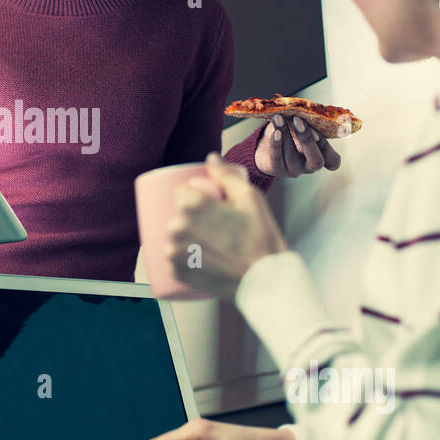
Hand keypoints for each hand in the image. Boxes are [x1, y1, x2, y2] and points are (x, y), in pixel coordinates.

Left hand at [164, 152, 287, 300]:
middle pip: (177, 214)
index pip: (181, 191)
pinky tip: (202, 258)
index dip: (196, 195)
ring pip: (175, 236)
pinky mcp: (176, 271)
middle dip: (191, 217)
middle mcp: (177, 227)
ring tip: (211, 244)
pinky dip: (185, 257)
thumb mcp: (250, 197)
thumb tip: (211, 158)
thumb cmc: (261, 239)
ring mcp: (174, 251)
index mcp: (192, 205)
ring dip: (186, 237)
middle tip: (215, 227)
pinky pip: (174, 257)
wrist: (265, 281)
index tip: (210, 204)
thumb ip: (226, 174)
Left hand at [255, 115, 340, 176]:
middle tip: (297, 120)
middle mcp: (309, 167)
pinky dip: (276, 143)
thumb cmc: (290, 133)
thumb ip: (309, 121)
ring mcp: (293, 170)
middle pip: (316, 161)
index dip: (329, 150)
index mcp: (321, 156)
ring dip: (285, 134)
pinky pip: (276, 158)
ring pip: (292, 156)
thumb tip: (309, 108)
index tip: (318, 132)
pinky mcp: (276, 169)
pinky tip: (275, 132)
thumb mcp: (302, 127)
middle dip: (308, 140)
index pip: (333, 161)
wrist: (266, 146)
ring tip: (278, 118)